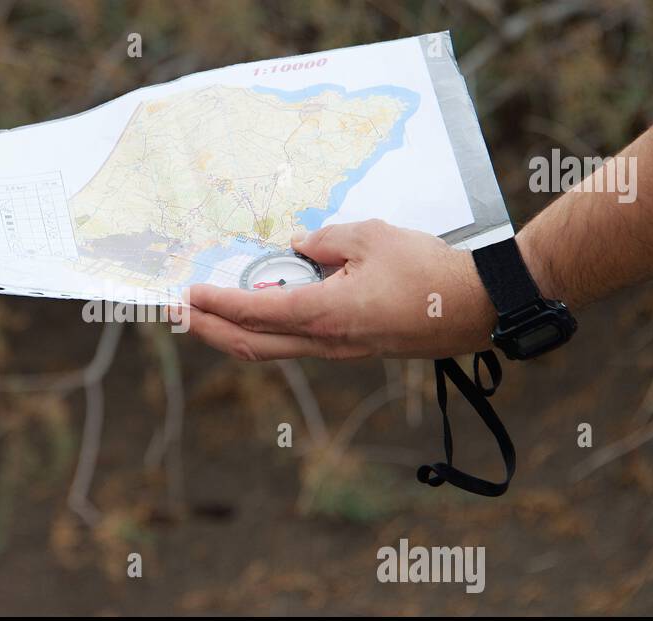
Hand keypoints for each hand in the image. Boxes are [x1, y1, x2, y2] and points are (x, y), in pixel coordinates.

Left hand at [183, 220, 496, 359]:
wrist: (476, 309)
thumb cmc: (429, 271)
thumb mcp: (372, 237)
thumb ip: (326, 240)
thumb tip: (297, 247)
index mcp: (325, 314)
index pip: (254, 312)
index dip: (214, 305)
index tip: (185, 294)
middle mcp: (324, 342)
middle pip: (250, 345)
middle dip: (207, 330)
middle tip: (175, 313)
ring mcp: (337, 351)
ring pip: (271, 349)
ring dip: (232, 334)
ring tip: (204, 316)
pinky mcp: (350, 349)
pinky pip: (294, 345)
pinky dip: (264, 332)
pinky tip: (256, 314)